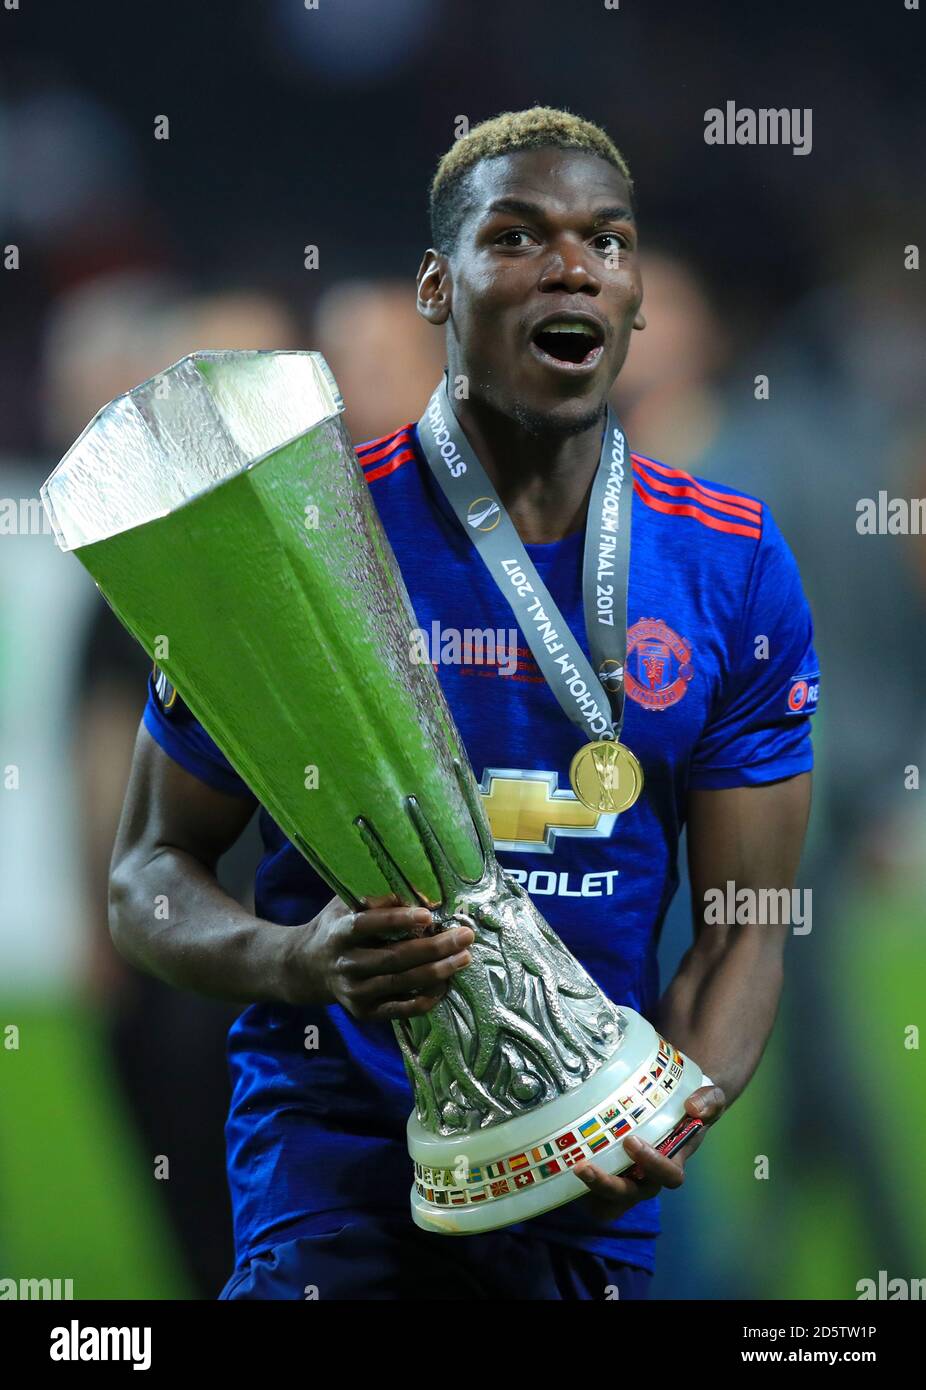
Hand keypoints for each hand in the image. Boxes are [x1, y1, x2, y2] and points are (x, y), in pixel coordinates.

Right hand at [282, 892, 473, 1018]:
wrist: (308, 967)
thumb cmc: (337, 926)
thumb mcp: (346, 904)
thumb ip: (377, 897)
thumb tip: (420, 892)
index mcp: (340, 932)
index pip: (368, 925)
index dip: (397, 920)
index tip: (428, 915)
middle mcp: (346, 965)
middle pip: (393, 959)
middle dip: (433, 948)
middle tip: (465, 936)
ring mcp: (354, 993)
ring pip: (401, 984)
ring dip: (437, 972)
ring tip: (464, 958)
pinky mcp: (364, 1012)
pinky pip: (400, 1010)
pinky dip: (426, 999)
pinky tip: (446, 984)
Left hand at [573, 1083, 725, 1220]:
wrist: (676, 1108)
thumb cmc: (692, 1107)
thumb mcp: (710, 1098)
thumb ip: (709, 1099)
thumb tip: (693, 1106)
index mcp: (672, 1162)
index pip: (668, 1176)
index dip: (651, 1163)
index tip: (630, 1140)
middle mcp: (648, 1178)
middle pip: (630, 1195)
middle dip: (606, 1185)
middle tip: (584, 1165)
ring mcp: (628, 1179)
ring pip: (609, 1202)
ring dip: (589, 1191)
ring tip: (569, 1172)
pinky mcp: (609, 1175)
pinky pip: (594, 1195)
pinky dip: (577, 1188)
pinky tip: (562, 1166)